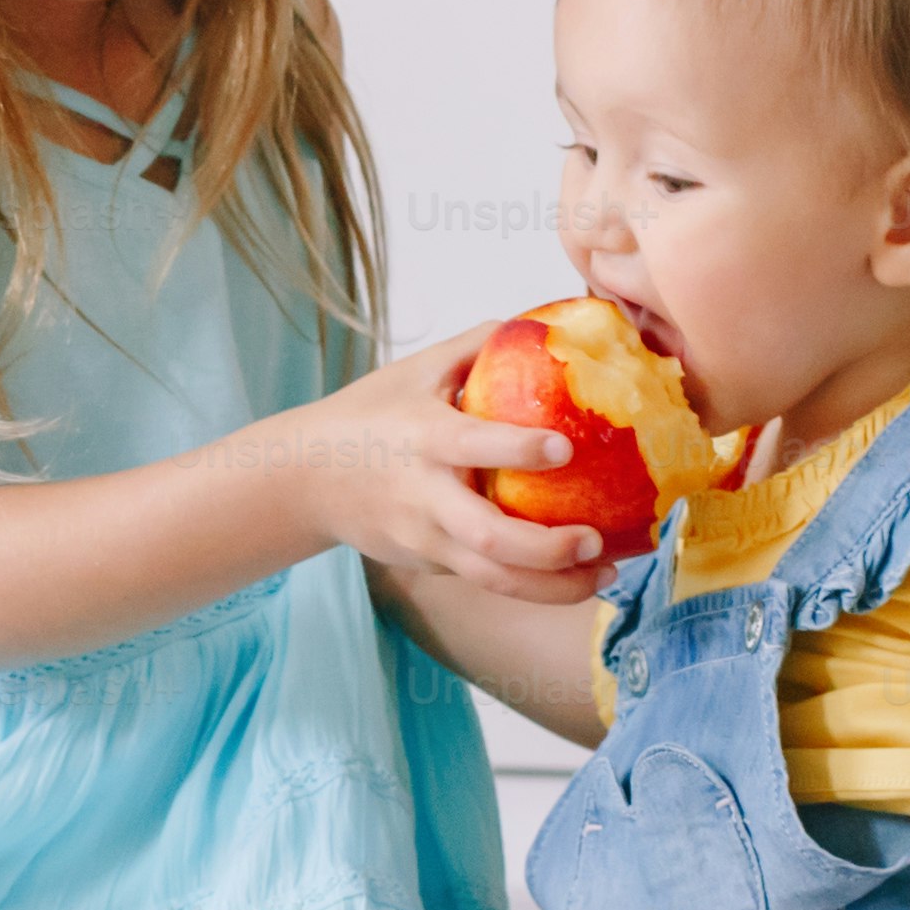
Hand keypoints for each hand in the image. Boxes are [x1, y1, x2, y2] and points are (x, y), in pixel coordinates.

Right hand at [282, 320, 628, 604]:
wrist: (305, 478)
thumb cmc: (369, 415)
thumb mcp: (414, 371)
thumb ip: (475, 346)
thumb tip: (544, 323)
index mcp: (424, 438)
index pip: (473, 446)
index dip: (519, 449)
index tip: (566, 447)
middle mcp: (425, 496)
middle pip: (489, 539)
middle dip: (548, 549)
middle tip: (596, 539)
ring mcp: (426, 539)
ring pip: (493, 578)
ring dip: (553, 586)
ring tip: (604, 573)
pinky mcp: (429, 564)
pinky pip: (486, 581)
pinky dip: (535, 586)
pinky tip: (578, 578)